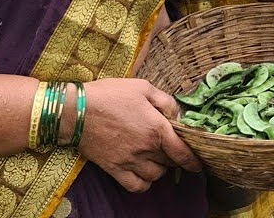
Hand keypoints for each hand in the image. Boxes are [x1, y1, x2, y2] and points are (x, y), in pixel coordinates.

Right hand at [77, 78, 201, 192]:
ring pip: (156, 176)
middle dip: (174, 157)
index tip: (198, 164)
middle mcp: (146, 148)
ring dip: (160, 170)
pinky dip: (143, 184)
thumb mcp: (142, 87)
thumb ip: (165, 101)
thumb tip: (178, 115)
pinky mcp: (114, 169)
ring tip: (155, 159)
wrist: (76, 110)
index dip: (193, 160)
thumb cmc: (109, 95)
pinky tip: (142, 173)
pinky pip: (136, 187)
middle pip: (170, 163)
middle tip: (169, 150)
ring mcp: (130, 161)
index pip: (183, 152)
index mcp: (156, 128)